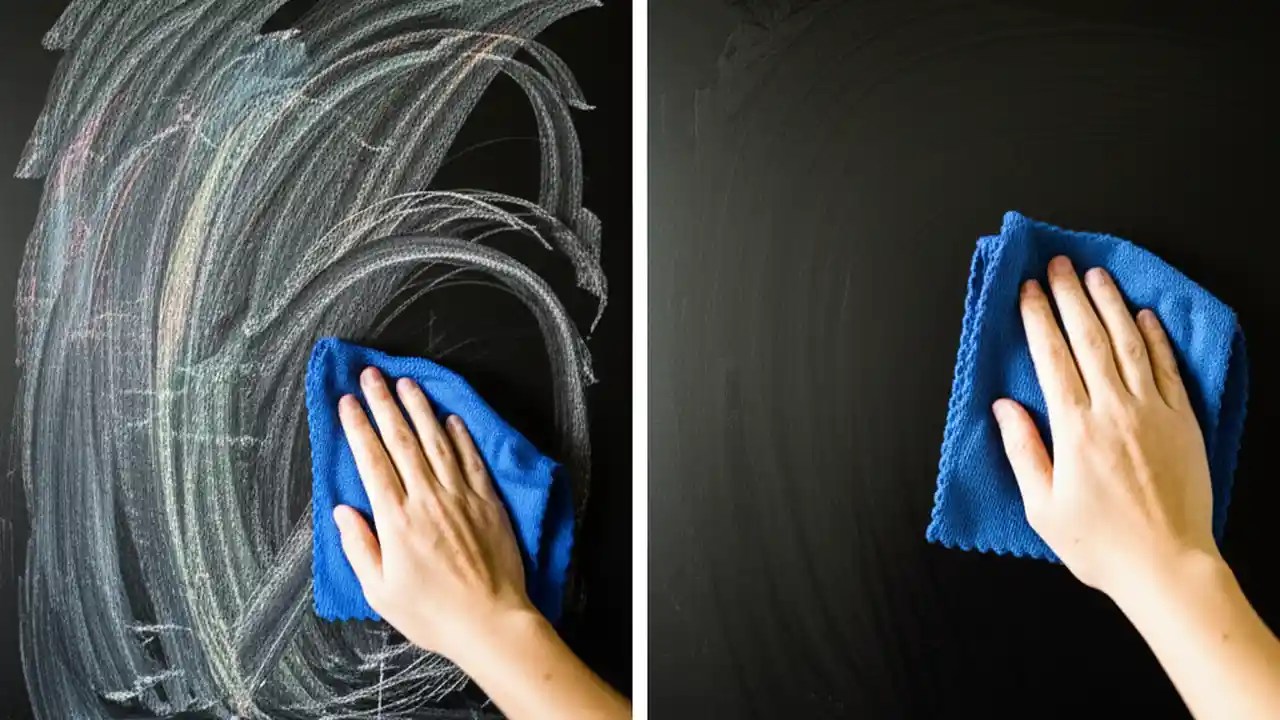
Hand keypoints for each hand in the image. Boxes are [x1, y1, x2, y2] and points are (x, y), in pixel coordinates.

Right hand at [332, 366, 535, 660]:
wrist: (489, 621)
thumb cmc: (431, 613)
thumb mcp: (380, 591)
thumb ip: (359, 547)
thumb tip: (342, 511)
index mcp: (396, 520)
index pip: (372, 461)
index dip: (358, 427)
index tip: (348, 402)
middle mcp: (427, 499)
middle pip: (402, 441)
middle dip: (384, 404)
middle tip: (371, 375)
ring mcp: (461, 497)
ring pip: (437, 442)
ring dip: (420, 409)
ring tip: (407, 383)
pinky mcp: (487, 502)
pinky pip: (471, 460)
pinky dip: (460, 436)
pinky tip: (451, 418)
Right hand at [992, 256, 1219, 598]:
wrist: (1167, 566)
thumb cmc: (1100, 544)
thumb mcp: (1042, 507)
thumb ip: (1022, 450)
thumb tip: (1004, 407)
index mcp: (1075, 429)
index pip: (1051, 358)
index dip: (1037, 318)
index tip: (1027, 290)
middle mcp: (1115, 411)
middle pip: (1089, 340)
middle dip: (1069, 297)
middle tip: (1057, 265)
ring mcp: (1154, 413)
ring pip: (1130, 345)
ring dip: (1111, 306)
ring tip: (1097, 276)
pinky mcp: (1183, 423)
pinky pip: (1168, 370)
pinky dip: (1156, 339)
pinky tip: (1144, 316)